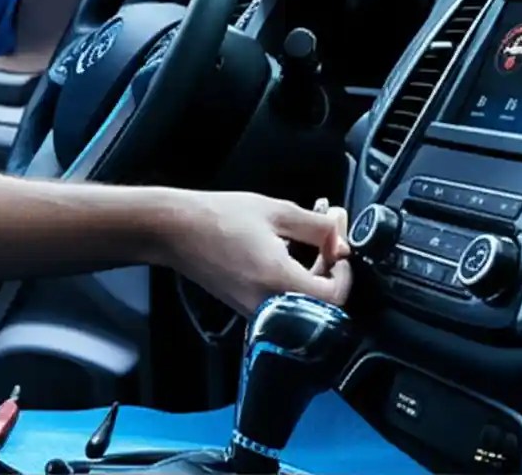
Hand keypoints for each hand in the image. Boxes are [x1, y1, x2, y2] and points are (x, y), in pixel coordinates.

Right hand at [167, 191, 352, 315]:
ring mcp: (256, 310)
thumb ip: (318, 227)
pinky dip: (295, 284)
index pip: (334, 296)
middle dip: (331, 273)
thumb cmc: (220, 217)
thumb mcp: (278, 211)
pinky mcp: (246, 307)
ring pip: (303, 305)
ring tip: (310, 246)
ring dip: (314, 279)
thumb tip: (341, 238)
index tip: (342, 253)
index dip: (345, 275)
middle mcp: (268, 304)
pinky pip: (283, 304)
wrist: (176, 230)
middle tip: (328, 241)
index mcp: (279, 281)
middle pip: (321, 305)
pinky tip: (289, 257)